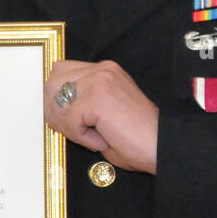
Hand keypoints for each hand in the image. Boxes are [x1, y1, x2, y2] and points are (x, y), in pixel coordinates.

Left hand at [45, 59, 158, 173]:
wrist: (164, 147)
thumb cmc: (138, 138)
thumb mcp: (103, 114)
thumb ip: (81, 104)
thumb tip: (53, 110)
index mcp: (104, 71)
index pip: (61, 73)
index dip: (58, 99)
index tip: (70, 122)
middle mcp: (102, 70)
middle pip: (52, 82)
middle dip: (55, 111)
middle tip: (76, 132)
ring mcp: (100, 81)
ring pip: (56, 99)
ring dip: (67, 124)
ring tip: (90, 137)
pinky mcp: (98, 97)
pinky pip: (70, 119)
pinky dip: (80, 136)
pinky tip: (101, 141)